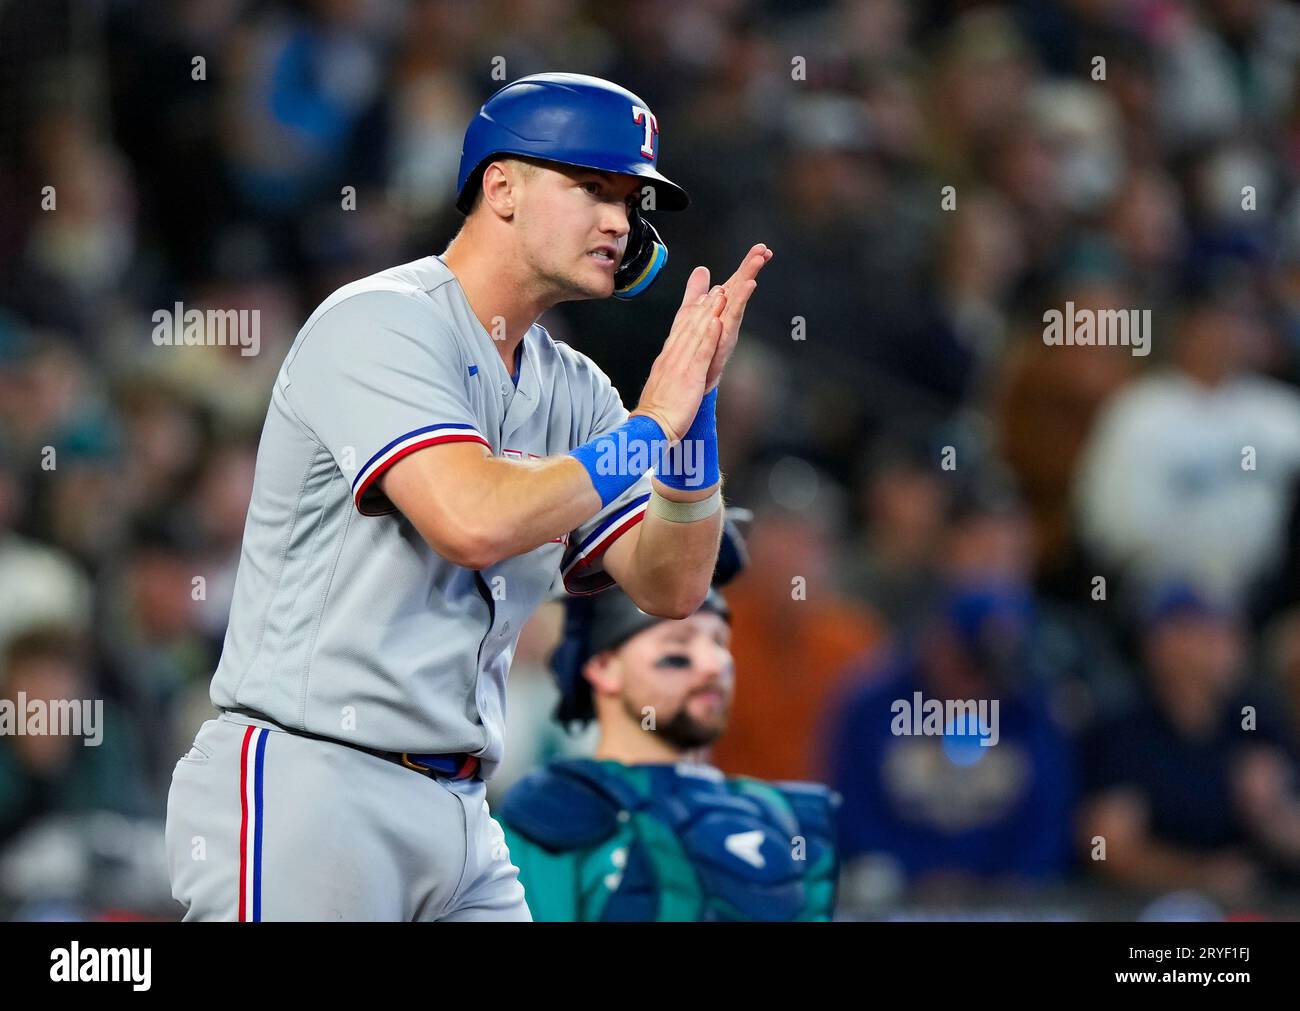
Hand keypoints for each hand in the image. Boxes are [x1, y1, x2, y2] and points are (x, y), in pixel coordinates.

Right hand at [632, 284, 726, 441]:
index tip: (703, 296)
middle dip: (703, 305)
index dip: (692, 312)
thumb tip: (673, 368)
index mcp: (667, 359)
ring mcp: (680, 365)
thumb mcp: (664, 387)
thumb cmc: (659, 413)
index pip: (680, 330)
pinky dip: (709, 336)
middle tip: (715, 286)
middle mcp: (672, 357)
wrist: (650, 428)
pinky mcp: (689, 376)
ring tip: (720, 294)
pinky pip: (701, 353)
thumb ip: (670, 373)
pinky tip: (716, 321)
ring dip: (708, 312)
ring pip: (696, 333)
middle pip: (688, 326)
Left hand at [696, 243, 772, 391]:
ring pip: (736, 307)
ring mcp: (724, 335)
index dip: (746, 265)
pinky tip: (733, 303)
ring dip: (744, 289)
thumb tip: (702, 269)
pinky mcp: (718, 349)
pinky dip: (731, 314)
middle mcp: (726, 322)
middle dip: (751, 271)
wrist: (686, 389)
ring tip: (753, 271)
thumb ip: (696, 293)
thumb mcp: (692, 315)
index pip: (735, 283)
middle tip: (764, 252)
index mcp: (720, 312)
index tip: (761, 247)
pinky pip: (725, 330)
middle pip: (740, 291)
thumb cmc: (694, 356)